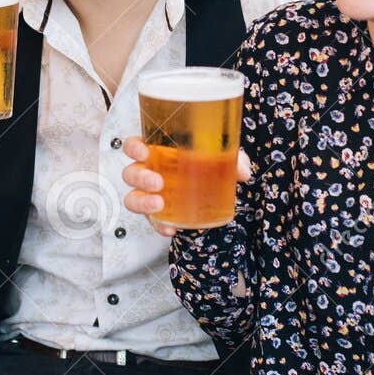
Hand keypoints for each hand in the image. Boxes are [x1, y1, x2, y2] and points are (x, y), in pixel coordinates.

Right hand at [120, 136, 252, 237]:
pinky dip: (160, 226)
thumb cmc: (208, 165)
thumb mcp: (223, 157)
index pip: (135, 146)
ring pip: (133, 198)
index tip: (143, 151)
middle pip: (131, 173)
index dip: (133, 147)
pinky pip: (153, 221)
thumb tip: (242, 172)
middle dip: (140, 177)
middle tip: (158, 182)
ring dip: (142, 201)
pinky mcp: (160, 214)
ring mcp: (152, 195)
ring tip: (159, 204)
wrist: (214, 191)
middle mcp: (150, 172)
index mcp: (159, 152)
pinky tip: (170, 229)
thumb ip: (233, 159)